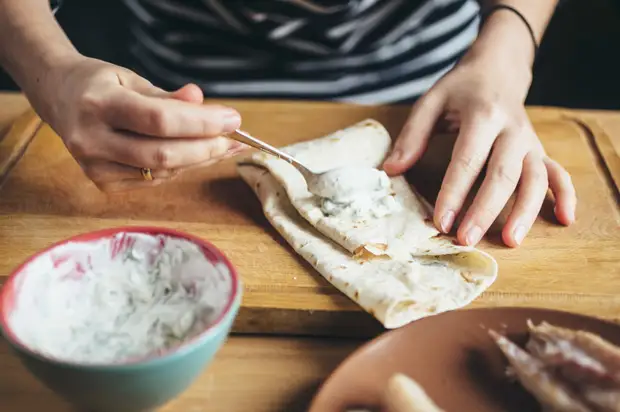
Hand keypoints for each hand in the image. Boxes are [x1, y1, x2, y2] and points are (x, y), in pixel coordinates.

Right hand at [35, 56, 244, 190]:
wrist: (59, 98)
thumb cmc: (100, 84)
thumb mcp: (131, 78)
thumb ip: (167, 96)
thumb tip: (201, 101)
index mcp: (99, 104)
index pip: (159, 120)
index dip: (201, 123)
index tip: (233, 119)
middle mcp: (92, 139)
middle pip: (162, 155)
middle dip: (206, 148)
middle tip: (234, 139)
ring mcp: (94, 166)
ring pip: (162, 172)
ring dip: (200, 160)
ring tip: (225, 146)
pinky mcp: (103, 183)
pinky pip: (154, 180)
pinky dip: (180, 168)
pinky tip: (197, 155)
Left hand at [383, 57, 576, 247]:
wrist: (498, 70)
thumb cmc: (460, 90)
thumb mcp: (431, 102)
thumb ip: (412, 136)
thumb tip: (391, 170)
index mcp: (483, 115)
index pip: (467, 160)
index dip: (453, 193)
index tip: (441, 222)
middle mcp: (512, 130)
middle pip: (502, 174)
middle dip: (485, 210)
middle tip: (466, 239)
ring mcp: (530, 141)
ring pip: (534, 179)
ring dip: (525, 211)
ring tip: (511, 241)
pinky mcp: (539, 150)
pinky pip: (558, 174)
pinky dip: (565, 196)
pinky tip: (564, 220)